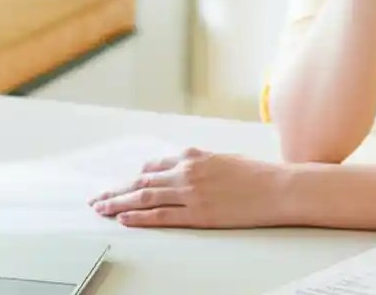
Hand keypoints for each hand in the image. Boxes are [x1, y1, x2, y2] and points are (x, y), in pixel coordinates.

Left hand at [87, 148, 288, 228]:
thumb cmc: (257, 175)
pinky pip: (161, 216)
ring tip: (101, 209)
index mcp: (193, 156)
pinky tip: (124, 219)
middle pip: (141, 182)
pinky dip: (139, 217)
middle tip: (98, 198)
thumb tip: (185, 165)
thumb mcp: (224, 159)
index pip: (153, 166)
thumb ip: (200, 162)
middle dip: (117, 190)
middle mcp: (186, 172)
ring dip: (119, 202)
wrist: (277, 188)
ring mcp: (190, 193)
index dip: (133, 177)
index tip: (121, 184)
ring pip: (144, 197)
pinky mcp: (198, 214)